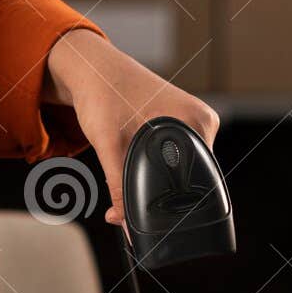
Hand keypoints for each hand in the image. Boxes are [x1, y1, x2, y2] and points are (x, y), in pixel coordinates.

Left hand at [44, 29, 219, 226]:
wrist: (91, 69)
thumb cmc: (102, 94)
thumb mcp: (109, 146)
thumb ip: (119, 188)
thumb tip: (125, 223)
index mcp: (196, 122)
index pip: (196, 178)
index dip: (171, 201)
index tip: (147, 215)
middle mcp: (200, 120)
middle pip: (188, 174)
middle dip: (159, 191)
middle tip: (127, 195)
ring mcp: (190, 121)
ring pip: (177, 166)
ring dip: (154, 177)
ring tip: (128, 168)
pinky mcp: (177, 122)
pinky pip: (171, 154)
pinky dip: (152, 165)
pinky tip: (134, 161)